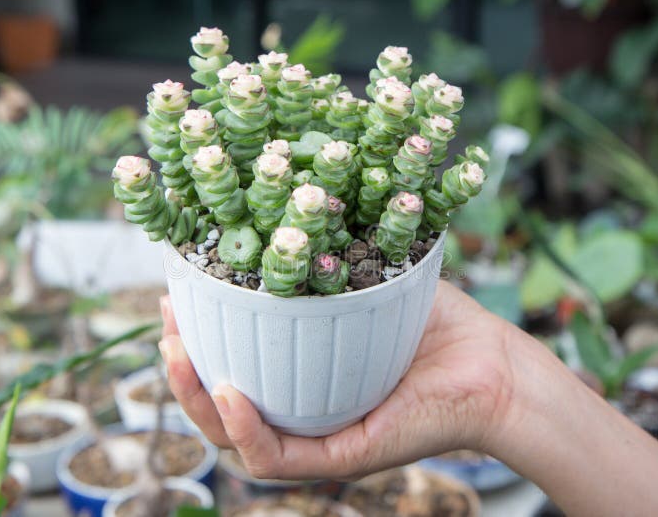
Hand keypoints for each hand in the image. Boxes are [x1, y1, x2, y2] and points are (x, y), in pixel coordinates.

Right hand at [158, 281, 517, 479]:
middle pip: (221, 401)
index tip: (171, 292)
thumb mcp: (366, 277)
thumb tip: (279, 199)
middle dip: (181, 367)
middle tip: (164, 324)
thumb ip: (322, 255)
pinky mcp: (342, 457)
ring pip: (235, 435)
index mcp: (301, 373)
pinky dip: (242, 427)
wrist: (493, 362)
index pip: (231, 361)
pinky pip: (275, 456)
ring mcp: (320, 437)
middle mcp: (302, 407)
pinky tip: (224, 389)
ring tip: (177, 355)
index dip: (195, 334)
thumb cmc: (434, 321)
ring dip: (195, 400)